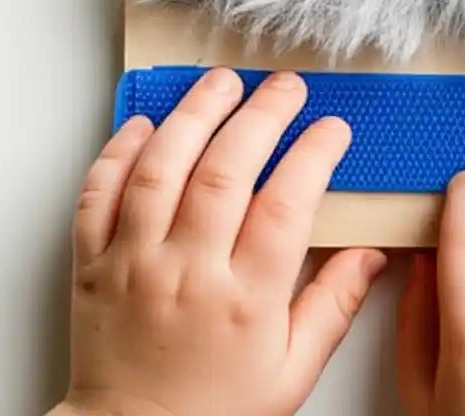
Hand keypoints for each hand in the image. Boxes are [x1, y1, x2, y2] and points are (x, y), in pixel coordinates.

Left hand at [50, 68, 385, 415]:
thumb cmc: (216, 409)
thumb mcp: (293, 370)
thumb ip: (333, 306)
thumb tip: (372, 254)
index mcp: (247, 299)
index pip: (287, 203)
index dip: (314, 154)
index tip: (333, 129)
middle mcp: (189, 271)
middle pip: (227, 168)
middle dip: (262, 114)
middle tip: (286, 86)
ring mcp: (134, 262)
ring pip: (162, 168)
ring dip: (195, 114)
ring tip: (222, 83)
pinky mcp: (92, 263)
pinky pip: (100, 193)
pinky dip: (121, 151)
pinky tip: (148, 124)